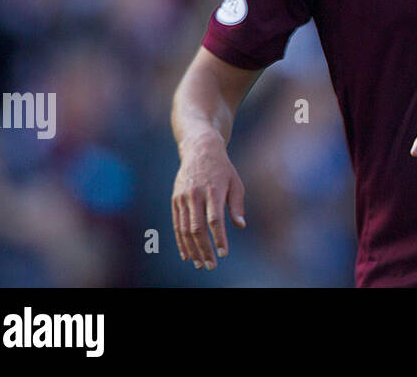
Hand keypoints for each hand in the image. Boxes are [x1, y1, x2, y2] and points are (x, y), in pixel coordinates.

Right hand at [171, 132, 245, 270]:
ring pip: (184, 229)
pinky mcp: (175, 200)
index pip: (215, 220)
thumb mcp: (235, 182)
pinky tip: (187, 254)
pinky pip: (176, 225)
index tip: (224, 254)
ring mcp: (183, 198)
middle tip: (211, 266)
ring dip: (192, 249)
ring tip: (200, 264)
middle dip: (204, 249)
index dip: (219, 238)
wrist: (200, 150)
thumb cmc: (223, 169)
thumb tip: (241, 225)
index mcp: (213, 191)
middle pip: (197, 228)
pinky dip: (180, 241)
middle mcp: (196, 195)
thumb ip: (236, 205)